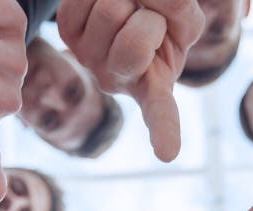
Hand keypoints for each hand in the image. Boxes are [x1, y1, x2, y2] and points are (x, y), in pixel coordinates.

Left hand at [57, 0, 204, 160]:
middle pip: (134, 45)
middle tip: (149, 16)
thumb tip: (152, 0)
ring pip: (110, 13)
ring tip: (129, 2)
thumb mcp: (184, 19)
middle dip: (151, 15)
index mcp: (154, 86)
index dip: (165, 130)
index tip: (167, 153)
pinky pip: (84, 1)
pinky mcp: (68, 29)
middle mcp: (117, 79)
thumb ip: (180, 9)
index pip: (160, 112)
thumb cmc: (161, 11)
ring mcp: (89, 56)